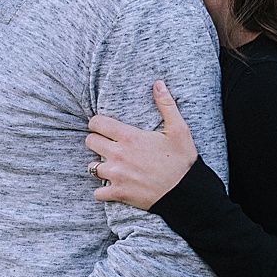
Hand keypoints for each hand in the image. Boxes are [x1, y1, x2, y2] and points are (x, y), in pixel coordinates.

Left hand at [86, 80, 197, 210]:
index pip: (97, 123)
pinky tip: (111, 186)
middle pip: (89, 142)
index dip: (98, 123)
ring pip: (91, 168)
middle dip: (96, 141)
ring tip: (110, 165)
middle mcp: (118, 155)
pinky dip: (102, 191)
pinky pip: (98, 193)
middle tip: (107, 144)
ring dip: (98, 166)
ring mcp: (117, 175)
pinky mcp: (119, 193)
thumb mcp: (178, 129)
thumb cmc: (182, 161)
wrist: (186, 193)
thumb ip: (166, 105)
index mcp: (130, 137)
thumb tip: (158, 83)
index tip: (104, 127)